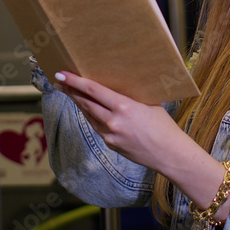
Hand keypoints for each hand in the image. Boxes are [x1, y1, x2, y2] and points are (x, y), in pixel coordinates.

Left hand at [54, 70, 229, 221]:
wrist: (169, 154)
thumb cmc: (163, 126)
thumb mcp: (148, 104)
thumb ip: (129, 96)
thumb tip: (114, 85)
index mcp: (124, 107)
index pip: (92, 90)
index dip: (75, 82)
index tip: (61, 75)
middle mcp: (113, 121)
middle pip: (85, 103)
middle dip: (71, 91)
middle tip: (60, 81)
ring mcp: (110, 135)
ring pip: (89, 116)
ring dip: (78, 104)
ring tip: (70, 93)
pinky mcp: (111, 145)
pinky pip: (97, 127)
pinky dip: (91, 117)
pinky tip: (89, 110)